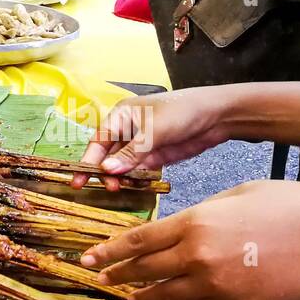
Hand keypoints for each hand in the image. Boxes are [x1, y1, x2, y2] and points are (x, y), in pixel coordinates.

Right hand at [72, 89, 227, 189]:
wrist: (219, 115)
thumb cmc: (183, 111)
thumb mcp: (154, 131)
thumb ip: (130, 153)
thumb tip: (106, 171)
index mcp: (120, 116)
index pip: (98, 142)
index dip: (88, 161)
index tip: (79, 181)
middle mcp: (126, 131)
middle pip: (107, 156)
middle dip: (105, 173)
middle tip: (109, 187)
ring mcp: (140, 145)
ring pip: (122, 166)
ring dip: (121, 178)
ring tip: (122, 187)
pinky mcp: (154, 156)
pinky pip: (138, 171)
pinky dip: (136, 180)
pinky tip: (137, 185)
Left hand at [79, 180, 299, 299]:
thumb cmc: (285, 207)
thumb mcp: (235, 196)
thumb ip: (198, 214)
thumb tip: (174, 229)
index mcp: (193, 224)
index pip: (137, 241)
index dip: (108, 251)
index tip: (89, 258)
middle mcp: (196, 257)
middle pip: (143, 270)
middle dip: (118, 274)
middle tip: (101, 277)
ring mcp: (213, 285)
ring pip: (163, 295)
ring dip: (143, 294)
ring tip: (130, 294)